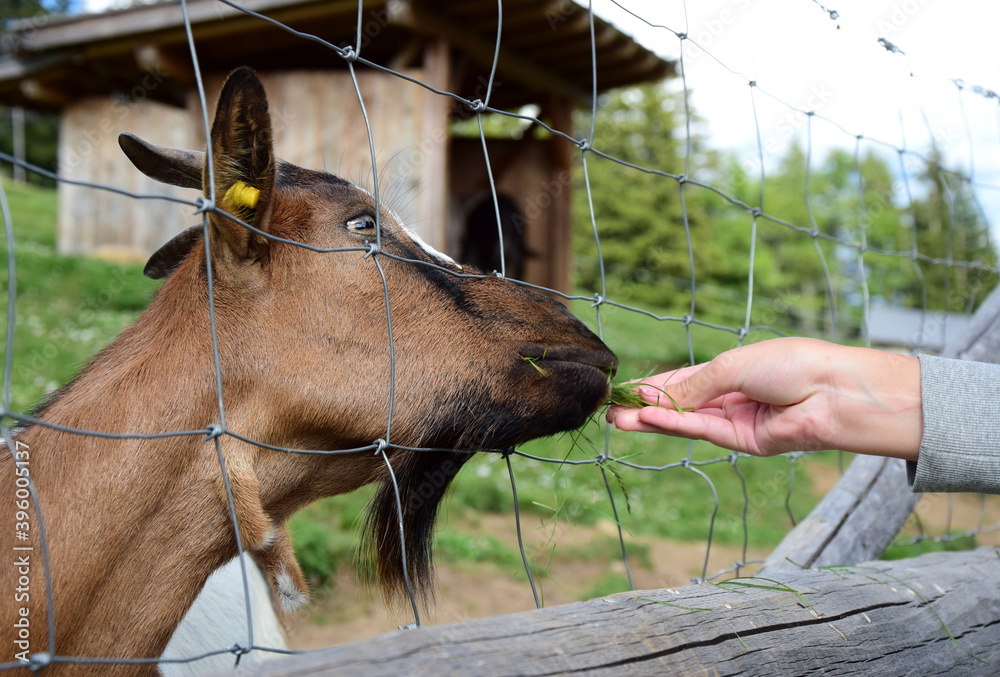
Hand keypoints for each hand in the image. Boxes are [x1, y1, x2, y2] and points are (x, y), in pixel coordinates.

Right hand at [608, 337, 921, 460]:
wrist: (835, 392)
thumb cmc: (792, 364)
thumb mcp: (732, 366)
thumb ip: (692, 386)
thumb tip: (655, 397)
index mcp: (731, 372)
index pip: (684, 381)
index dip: (655, 385)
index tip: (625, 390)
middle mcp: (731, 398)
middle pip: (679, 406)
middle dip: (646, 408)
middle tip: (612, 412)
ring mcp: (736, 422)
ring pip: (685, 423)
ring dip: (651, 421)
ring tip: (618, 421)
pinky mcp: (744, 443)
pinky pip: (702, 432)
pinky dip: (674, 425)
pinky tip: (648, 418)